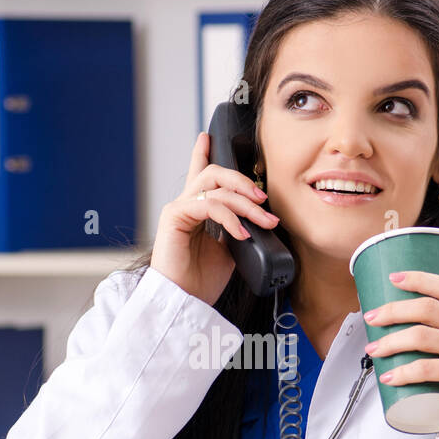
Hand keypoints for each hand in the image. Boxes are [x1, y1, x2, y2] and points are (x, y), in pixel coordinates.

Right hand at [150, 131, 278, 306]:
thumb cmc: (202, 281)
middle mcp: (186, 205)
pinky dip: (229, 217)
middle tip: (264, 198)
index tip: (208, 136)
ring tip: (263, 220)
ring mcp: (179, 209)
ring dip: (245, 202)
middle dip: (244, 181)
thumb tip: (259, 217)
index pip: (200, 175)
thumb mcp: (230, 250)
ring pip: (215, 186)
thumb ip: (238, 228)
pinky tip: (241, 233)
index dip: (202, 152)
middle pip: (215, 173)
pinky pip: (208, 204)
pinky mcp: (174, 217)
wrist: (185, 301)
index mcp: (197, 211)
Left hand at [362, 270, 438, 438]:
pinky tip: (389, 377)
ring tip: (373, 351)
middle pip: (427, 307)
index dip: (417, 278)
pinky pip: (426, 367)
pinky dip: (402, 372)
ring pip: (421, 336)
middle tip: (372, 319)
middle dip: (392, 310)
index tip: (392, 278)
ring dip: (390, 341)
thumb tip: (421, 332)